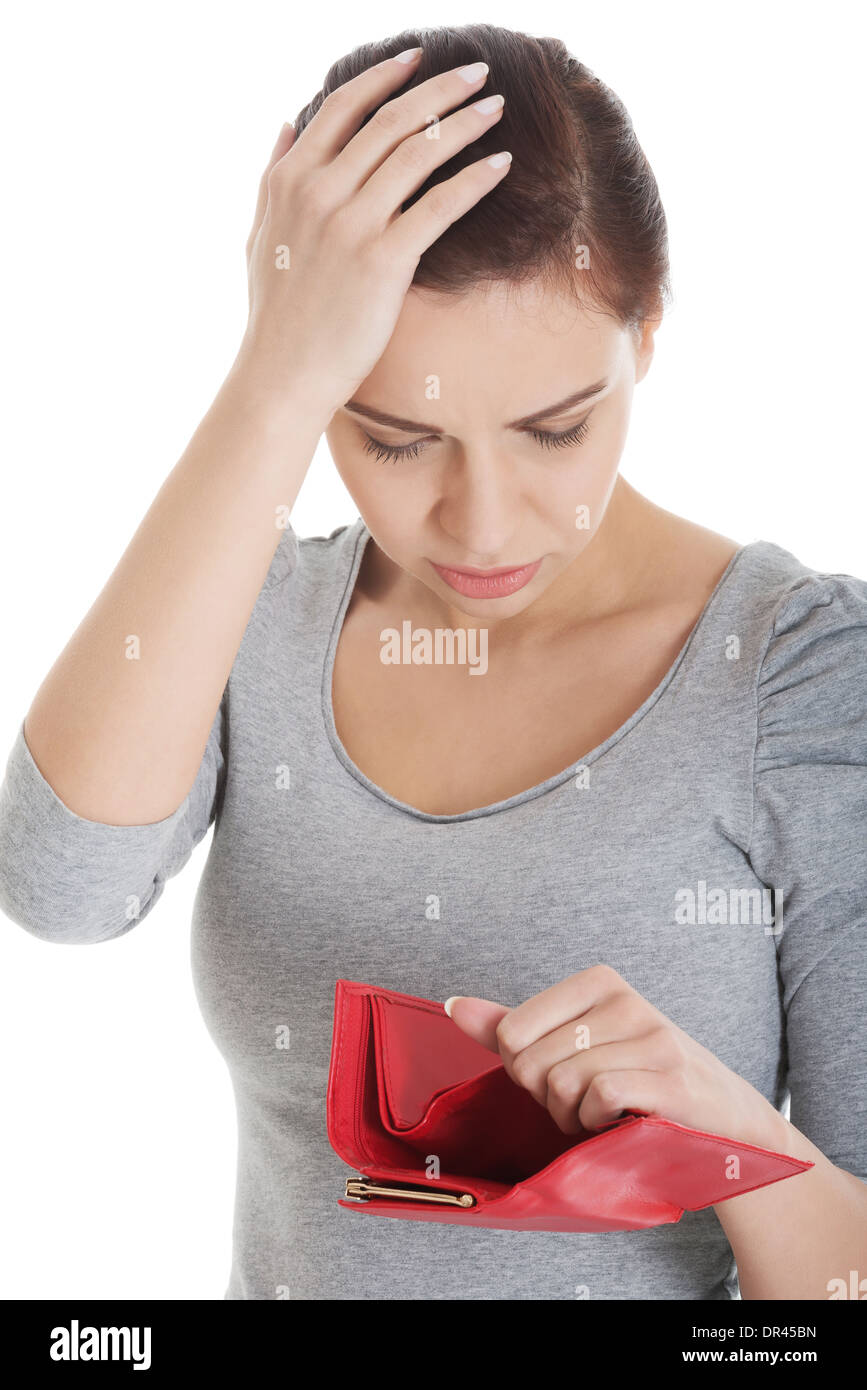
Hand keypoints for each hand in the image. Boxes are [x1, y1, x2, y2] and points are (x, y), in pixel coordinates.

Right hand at [234, 49, 509, 418]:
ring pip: (417, 153)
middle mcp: (320, 192)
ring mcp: (352, 224)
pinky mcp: (384, 260)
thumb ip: (273, 174)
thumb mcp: (260, 234)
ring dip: (463, 123)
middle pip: (390, 121)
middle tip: (478, 71)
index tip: (418, 59)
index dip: (385, 77)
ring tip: (495, 107)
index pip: (344, 107)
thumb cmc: (276, 314)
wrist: (284, 374)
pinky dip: (473, 179)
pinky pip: (438, 205)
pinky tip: (501, 162)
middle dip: (440, 89)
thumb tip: (288, 122)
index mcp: (290, 179)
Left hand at [445, 964, 791, 1151]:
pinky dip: (599, 1124)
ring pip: (562, 1084)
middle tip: (586, 1103)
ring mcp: (652, 1037)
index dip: (522, 1070)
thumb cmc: (639, 1081)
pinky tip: (621, 1123)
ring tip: (605, 1115)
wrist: (724, 1122)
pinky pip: (598, 1099)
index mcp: (597, 981)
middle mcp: (626, 1000)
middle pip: (532, 1063)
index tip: (559, 1076)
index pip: (510, 1032)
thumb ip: (513, 1026)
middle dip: (547, 1100)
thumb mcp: (576, 1045)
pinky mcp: (671, 1079)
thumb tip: (453, 1005)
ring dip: (574, 1119)